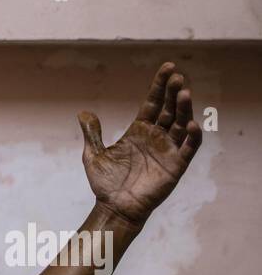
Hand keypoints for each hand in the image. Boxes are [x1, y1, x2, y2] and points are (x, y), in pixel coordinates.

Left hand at [77, 61, 202, 225]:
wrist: (114, 208)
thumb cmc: (105, 184)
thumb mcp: (93, 155)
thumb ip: (92, 133)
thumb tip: (83, 112)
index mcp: (139, 130)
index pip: (153, 102)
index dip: (159, 85)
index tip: (168, 67)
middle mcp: (156, 136)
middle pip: (169, 108)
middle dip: (173, 92)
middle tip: (177, 76)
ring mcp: (168, 149)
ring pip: (180, 123)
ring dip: (184, 108)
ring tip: (183, 93)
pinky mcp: (176, 165)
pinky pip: (188, 148)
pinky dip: (192, 136)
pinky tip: (190, 124)